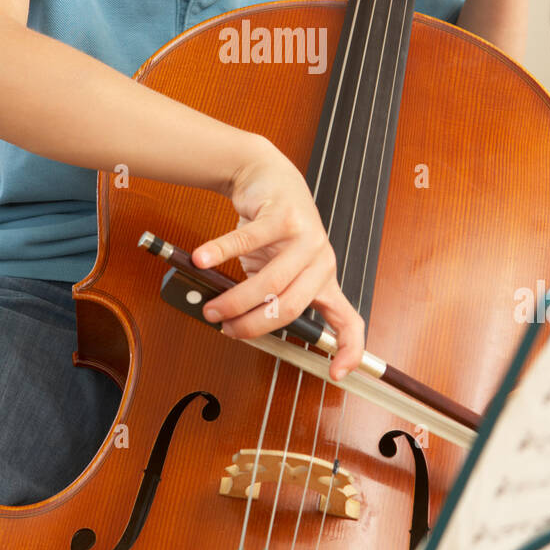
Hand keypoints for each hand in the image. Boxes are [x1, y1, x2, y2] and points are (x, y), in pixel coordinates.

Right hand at [190, 139, 364, 379]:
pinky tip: (201, 260)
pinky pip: (247, 241)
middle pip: (289, 307)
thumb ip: (265, 297)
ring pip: (269, 282)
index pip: (348, 322)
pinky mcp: (283, 214)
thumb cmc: (271, 230)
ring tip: (210, 307)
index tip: (336, 373)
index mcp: (324, 280)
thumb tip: (231, 327)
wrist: (266, 176)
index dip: (348, 350)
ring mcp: (305, 236)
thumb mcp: (277, 268)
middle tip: (224, 327)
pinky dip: (220, 252)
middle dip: (252, 325)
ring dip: (234, 300)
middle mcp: (322, 260)